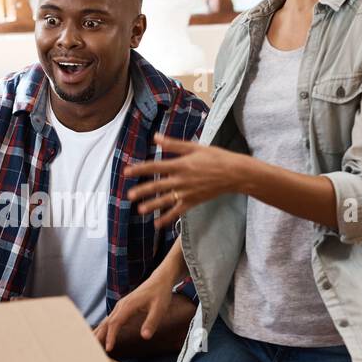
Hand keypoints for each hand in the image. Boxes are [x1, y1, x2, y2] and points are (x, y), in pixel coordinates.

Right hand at [93, 273, 171, 353]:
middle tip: (91, 350)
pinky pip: (110, 319)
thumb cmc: (160, 294)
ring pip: (106, 321)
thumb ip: (151, 322)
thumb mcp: (159, 309)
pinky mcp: (122, 307)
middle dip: (98, 336)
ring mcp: (120, 306)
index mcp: (128, 305)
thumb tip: (145, 337)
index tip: (109, 349)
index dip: (111, 336)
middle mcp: (121, 305)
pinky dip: (104, 328)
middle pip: (106, 322)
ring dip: (99, 332)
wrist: (159, 280)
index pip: (115, 323)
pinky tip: (101, 335)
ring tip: (92, 344)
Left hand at [124, 134, 246, 229]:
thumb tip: (155, 137)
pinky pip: (177, 212)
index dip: (140, 169)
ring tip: (139, 210)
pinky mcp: (193, 202)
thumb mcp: (194, 147)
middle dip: (142, 190)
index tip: (127, 172)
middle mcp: (181, 180)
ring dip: (152, 205)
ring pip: (165, 200)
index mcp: (180, 164)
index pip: (155, 166)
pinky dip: (167, 218)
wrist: (234, 173)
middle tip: (129, 195)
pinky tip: (157, 224)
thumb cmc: (216, 157)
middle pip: (157, 186)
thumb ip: (173, 144)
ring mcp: (187, 193)